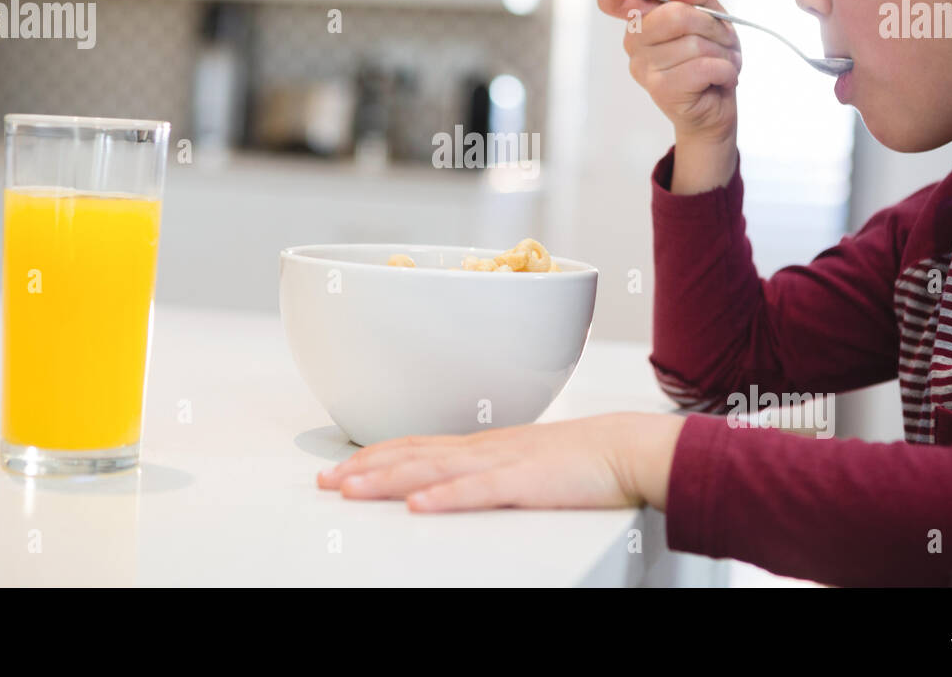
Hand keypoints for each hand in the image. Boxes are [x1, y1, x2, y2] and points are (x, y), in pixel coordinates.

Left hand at [317, 412, 687, 512]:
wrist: (627, 447)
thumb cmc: (583, 459)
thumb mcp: (524, 463)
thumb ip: (490, 471)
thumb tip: (457, 483)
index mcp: (483, 445)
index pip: (417, 445)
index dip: (376, 456)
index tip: (340, 469)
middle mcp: (484, 448)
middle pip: (412, 454)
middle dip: (364, 468)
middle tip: (324, 483)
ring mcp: (502, 462)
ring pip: (433, 468)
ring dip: (387, 478)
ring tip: (350, 489)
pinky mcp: (525, 481)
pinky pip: (478, 491)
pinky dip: (445, 496)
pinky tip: (418, 505)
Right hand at [597, 0, 741, 142]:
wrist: (716, 107)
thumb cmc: (711, 58)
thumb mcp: (712, 17)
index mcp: (642, 21)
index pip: (613, 0)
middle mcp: (634, 43)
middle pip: (676, 15)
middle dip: (712, 26)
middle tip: (722, 41)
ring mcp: (643, 68)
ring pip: (694, 43)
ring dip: (722, 52)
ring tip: (722, 63)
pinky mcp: (660, 89)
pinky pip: (702, 66)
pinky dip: (725, 70)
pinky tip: (723, 78)